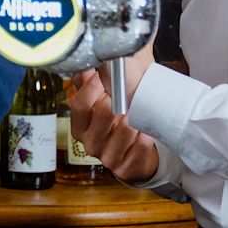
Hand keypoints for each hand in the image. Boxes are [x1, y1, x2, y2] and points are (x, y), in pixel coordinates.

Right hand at [67, 68, 160, 183]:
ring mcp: (108, 158)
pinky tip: (148, 129)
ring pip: (126, 127)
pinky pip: (141, 143)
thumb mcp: (104, 99)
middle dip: (120, 99)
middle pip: (104, 112)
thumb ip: (93, 81)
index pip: (79, 105)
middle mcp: (90, 143)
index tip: (107, 76)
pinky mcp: (126, 168)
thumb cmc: (123, 120)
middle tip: (130, 92)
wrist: (139, 153)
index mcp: (80, 127)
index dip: (93, 87)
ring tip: (141, 110)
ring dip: (137, 115)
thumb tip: (90, 59)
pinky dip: (148, 133)